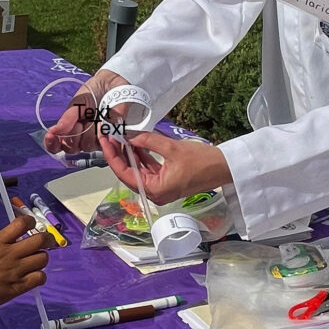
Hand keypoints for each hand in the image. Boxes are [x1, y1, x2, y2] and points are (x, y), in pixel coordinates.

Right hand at [0, 216, 50, 321]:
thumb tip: (13, 237)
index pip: (21, 224)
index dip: (31, 221)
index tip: (32, 225)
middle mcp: (9, 254)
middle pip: (40, 240)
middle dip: (46, 239)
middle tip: (45, 242)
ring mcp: (15, 271)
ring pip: (43, 258)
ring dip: (41, 258)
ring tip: (34, 261)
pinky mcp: (19, 286)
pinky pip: (40, 277)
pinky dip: (39, 276)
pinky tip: (33, 276)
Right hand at [42, 69, 130, 153]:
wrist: (112, 86)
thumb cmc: (92, 94)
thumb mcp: (77, 104)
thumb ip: (67, 118)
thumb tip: (53, 131)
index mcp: (69, 130)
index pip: (56, 145)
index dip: (51, 144)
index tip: (50, 136)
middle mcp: (81, 138)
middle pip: (71, 148)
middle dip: (74, 134)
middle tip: (80, 120)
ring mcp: (95, 140)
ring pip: (87, 146)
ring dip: (90, 131)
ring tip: (95, 117)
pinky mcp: (110, 139)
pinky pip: (102, 143)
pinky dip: (102, 131)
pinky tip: (103, 122)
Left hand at [99, 128, 231, 205]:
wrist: (224, 167)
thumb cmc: (202, 161)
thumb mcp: (172, 148)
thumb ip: (148, 141)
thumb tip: (129, 136)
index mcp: (155, 190)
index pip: (125, 173)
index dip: (112, 156)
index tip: (105, 140)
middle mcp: (155, 193)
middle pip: (129, 172)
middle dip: (118, 154)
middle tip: (109, 135)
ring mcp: (160, 188)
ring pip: (137, 170)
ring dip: (129, 154)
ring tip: (118, 136)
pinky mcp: (166, 181)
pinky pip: (148, 169)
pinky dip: (141, 157)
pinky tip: (134, 143)